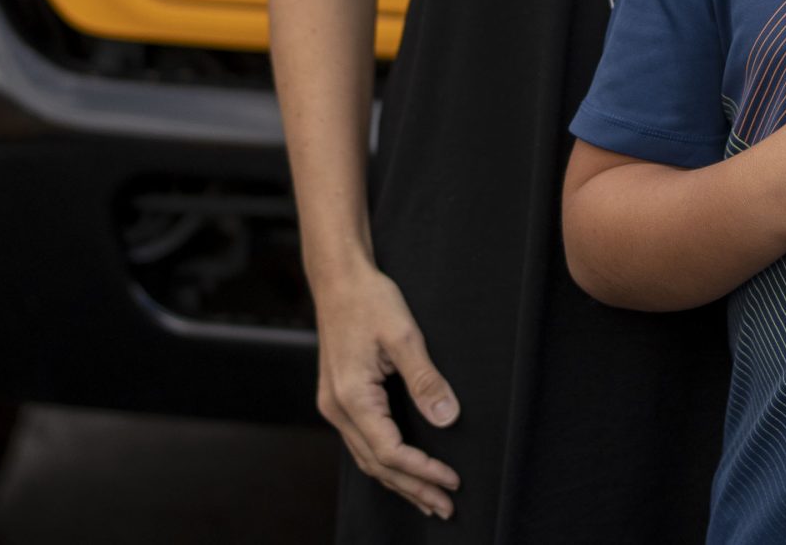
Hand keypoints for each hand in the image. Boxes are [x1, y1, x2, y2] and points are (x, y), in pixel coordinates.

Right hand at [311, 262, 461, 519]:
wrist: (338, 279)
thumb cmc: (369, 300)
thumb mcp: (404, 335)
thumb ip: (425, 379)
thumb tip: (447, 417)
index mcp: (352, 397)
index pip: (390, 451)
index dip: (422, 470)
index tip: (452, 479)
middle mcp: (337, 409)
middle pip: (377, 464)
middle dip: (413, 488)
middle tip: (446, 506)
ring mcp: (334, 406)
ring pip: (367, 458)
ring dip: (399, 481)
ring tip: (428, 500)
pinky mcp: (339, 399)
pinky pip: (362, 443)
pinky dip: (385, 462)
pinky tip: (402, 471)